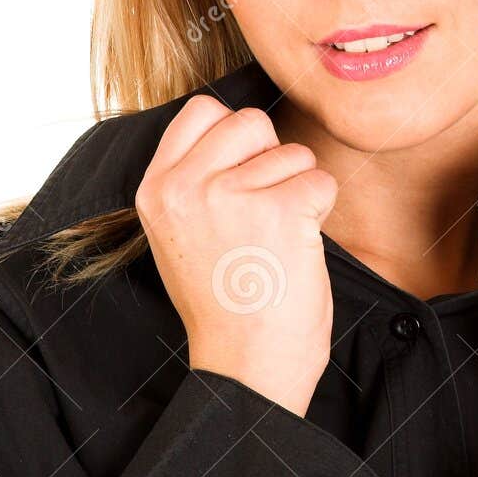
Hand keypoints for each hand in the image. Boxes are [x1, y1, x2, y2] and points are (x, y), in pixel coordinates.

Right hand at [135, 98, 337, 418]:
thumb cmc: (225, 303)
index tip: (242, 175)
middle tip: (265, 210)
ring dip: (298, 191)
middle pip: (250, 122)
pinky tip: (297, 248)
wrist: (246, 365)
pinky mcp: (279, 209)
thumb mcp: (180, 234)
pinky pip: (321, 180)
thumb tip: (235, 130)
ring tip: (276, 241)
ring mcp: (230, 195)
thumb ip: (195, 180)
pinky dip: (321, 211)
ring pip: (292, 153)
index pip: (201, 111)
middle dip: (271, 158)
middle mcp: (185, 186)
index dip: (235, 136)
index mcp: (156, 189)